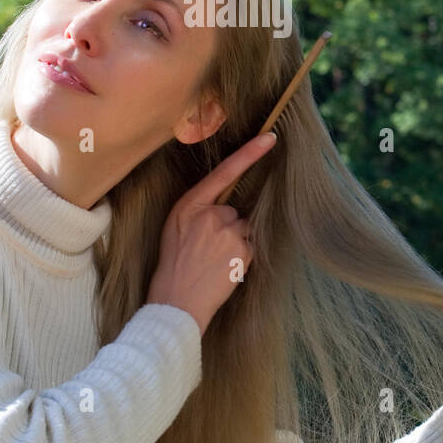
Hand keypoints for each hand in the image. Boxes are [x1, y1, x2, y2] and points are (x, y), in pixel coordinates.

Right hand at [146, 132, 277, 336]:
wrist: (175, 303)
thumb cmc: (172, 267)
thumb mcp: (174, 229)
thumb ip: (198, 212)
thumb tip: (225, 209)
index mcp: (189, 205)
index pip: (224, 173)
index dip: (249, 154)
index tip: (270, 138)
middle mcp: (210, 214)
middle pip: (232, 211)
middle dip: (226, 228)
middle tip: (206, 252)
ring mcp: (228, 232)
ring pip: (242, 230)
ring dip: (235, 244)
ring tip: (214, 263)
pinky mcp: (242, 250)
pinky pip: (250, 247)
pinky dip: (241, 258)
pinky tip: (223, 270)